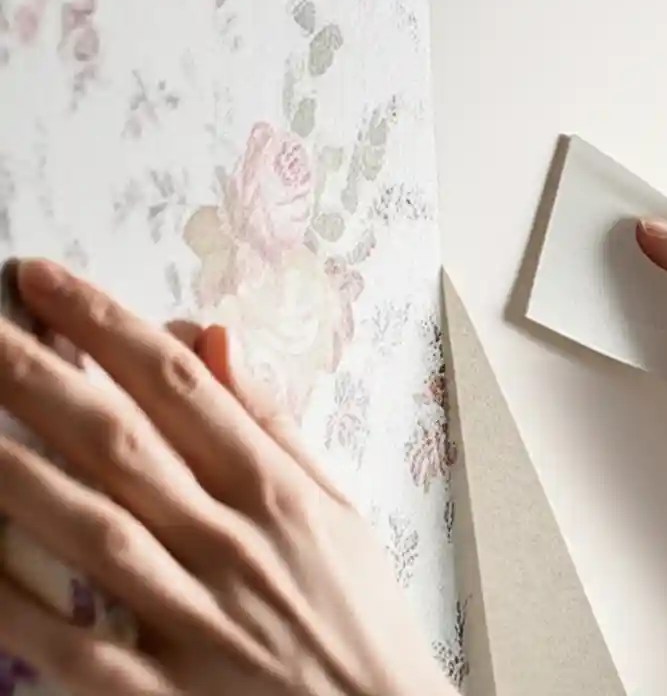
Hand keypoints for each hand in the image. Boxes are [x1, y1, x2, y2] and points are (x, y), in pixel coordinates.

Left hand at [0, 260, 454, 694]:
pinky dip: (17, 601)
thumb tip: (214, 341)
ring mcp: (200, 622)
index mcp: (282, 495)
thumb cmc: (362, 618)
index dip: (106, 328)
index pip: (182, 388)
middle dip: (40, 377)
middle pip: (123, 445)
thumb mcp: (341, 511)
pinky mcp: (167, 695)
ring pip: (93, 531)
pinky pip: (77, 645)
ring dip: (14, 469)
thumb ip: (274, 425)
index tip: (44, 282)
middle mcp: (237, 547)